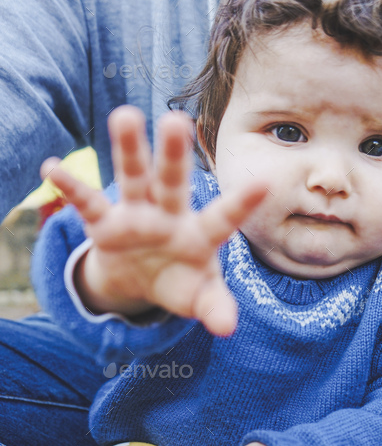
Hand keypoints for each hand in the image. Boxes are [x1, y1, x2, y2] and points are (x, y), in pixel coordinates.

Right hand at [40, 105, 266, 335]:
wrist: (143, 280)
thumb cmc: (181, 282)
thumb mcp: (198, 298)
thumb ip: (214, 307)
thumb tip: (227, 328)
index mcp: (199, 234)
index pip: (223, 218)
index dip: (242, 204)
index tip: (265, 183)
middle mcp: (169, 214)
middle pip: (173, 182)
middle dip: (173, 154)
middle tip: (176, 119)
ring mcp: (136, 214)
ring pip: (133, 177)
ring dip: (128, 149)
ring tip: (124, 116)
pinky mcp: (105, 221)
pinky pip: (86, 201)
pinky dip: (69, 186)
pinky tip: (52, 168)